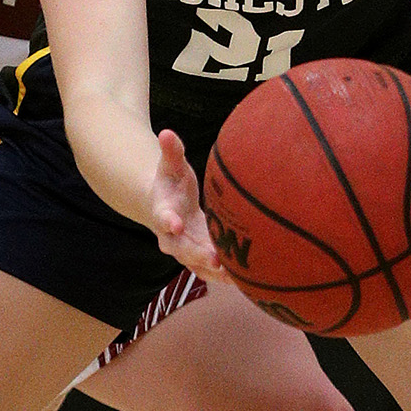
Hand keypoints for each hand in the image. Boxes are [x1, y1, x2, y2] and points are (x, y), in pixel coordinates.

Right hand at [150, 130, 229, 284]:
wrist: (164, 205)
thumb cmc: (170, 182)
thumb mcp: (170, 165)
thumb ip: (170, 152)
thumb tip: (166, 133)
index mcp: (163, 212)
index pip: (163, 218)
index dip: (168, 221)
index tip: (176, 223)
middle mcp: (172, 236)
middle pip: (182, 249)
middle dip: (197, 254)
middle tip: (215, 259)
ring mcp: (185, 250)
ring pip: (197, 265)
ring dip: (215, 271)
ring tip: (236, 275)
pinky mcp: (199, 257)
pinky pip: (211, 270)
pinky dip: (226, 275)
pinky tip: (246, 278)